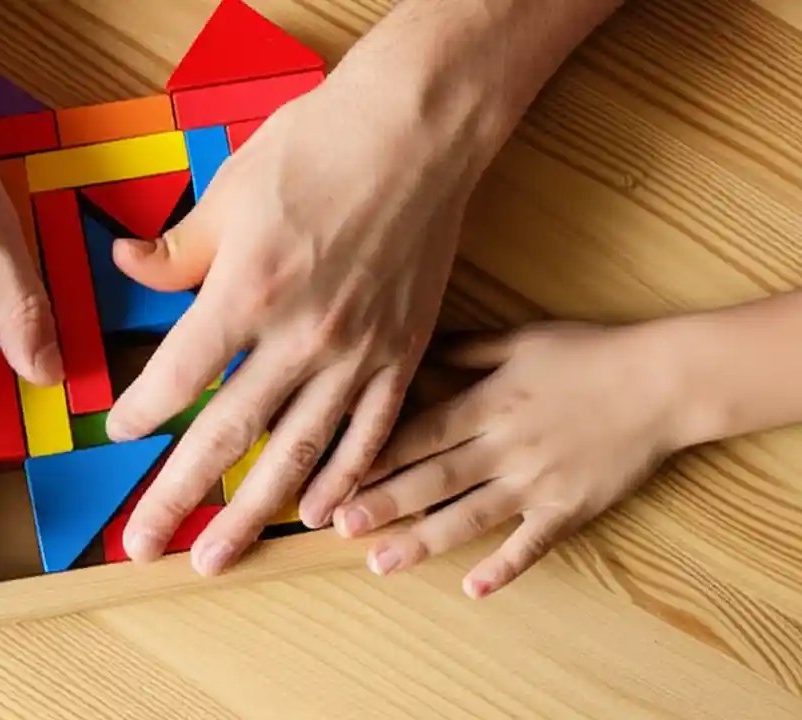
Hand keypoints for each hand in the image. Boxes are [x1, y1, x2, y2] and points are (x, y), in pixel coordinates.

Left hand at [104, 39, 500, 576]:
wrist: (417, 132)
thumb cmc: (319, 149)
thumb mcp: (230, 191)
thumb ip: (178, 250)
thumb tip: (126, 266)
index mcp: (245, 293)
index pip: (177, 377)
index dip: (139, 414)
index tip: (118, 435)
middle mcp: (299, 337)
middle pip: (225, 436)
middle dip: (177, 497)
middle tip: (140, 546)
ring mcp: (355, 354)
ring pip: (296, 454)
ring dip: (252, 513)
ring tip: (219, 559)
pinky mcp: (401, 355)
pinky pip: (369, 435)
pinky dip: (343, 481)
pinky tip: (320, 517)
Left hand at [332, 322, 684, 597]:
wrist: (664, 380)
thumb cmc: (589, 354)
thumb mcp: (518, 339)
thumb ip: (461, 350)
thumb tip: (410, 348)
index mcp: (488, 403)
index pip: (419, 434)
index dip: (375, 455)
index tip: (333, 473)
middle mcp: (506, 446)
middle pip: (433, 479)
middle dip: (382, 503)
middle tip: (336, 526)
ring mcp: (538, 481)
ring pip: (470, 517)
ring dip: (422, 542)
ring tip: (380, 564)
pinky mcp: (570, 508)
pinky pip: (532, 543)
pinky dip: (504, 567)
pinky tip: (473, 589)